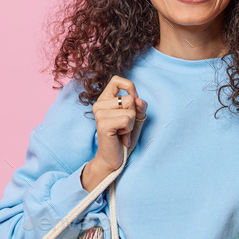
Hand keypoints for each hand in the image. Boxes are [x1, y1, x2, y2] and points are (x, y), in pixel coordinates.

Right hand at [81, 75, 146, 190]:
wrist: (113, 158)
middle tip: (124, 127)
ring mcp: (99, 113)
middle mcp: (99, 104)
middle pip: (129, 98)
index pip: (118, 80)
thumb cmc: (123, 138)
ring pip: (130, 110)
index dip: (130, 89)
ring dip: (131, 124)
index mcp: (105, 99)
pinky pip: (127, 119)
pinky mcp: (103, 124)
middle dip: (133, 115)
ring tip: (122, 132)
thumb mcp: (135, 119)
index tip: (131, 106)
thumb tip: (139, 100)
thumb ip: (139, 107)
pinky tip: (120, 136)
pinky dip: (128, 130)